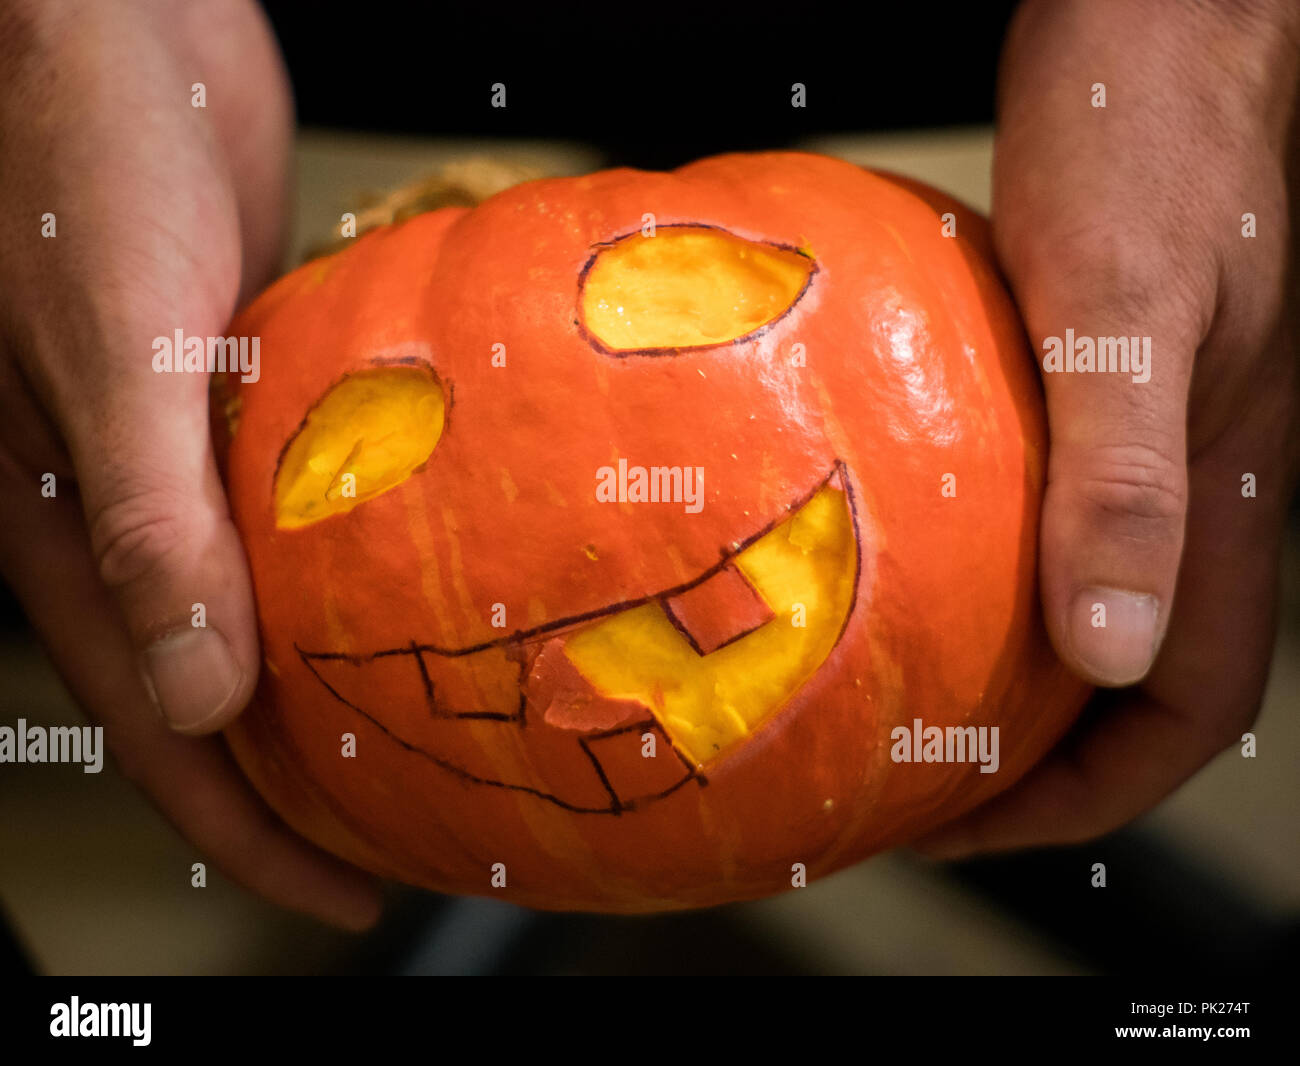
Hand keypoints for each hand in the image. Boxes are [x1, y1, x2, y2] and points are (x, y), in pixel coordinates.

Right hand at [0, 0, 379, 927]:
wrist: (110, 31)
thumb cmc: (75, 162)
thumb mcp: (107, 347)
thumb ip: (143, 519)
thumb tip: (202, 697)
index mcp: (72, 526)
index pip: (167, 725)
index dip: (250, 830)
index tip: (347, 898)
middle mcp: (130, 507)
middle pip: (224, 687)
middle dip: (307, 781)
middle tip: (410, 841)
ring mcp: (192, 453)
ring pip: (267, 603)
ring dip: (336, 676)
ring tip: (429, 735)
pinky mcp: (247, 394)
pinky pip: (305, 512)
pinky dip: (358, 564)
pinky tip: (424, 581)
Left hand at [918, 0, 1298, 856]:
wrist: (1151, 26)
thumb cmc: (1151, 144)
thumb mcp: (1127, 314)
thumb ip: (1127, 476)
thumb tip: (1106, 650)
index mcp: (1229, 494)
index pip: (1189, 705)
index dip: (1094, 792)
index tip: (974, 827)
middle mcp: (1189, 483)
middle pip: (1126, 676)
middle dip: (1031, 756)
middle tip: (907, 786)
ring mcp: (1135, 435)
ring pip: (1077, 596)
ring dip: (996, 662)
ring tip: (888, 696)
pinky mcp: (1080, 382)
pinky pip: (1033, 508)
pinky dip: (972, 558)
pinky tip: (888, 555)